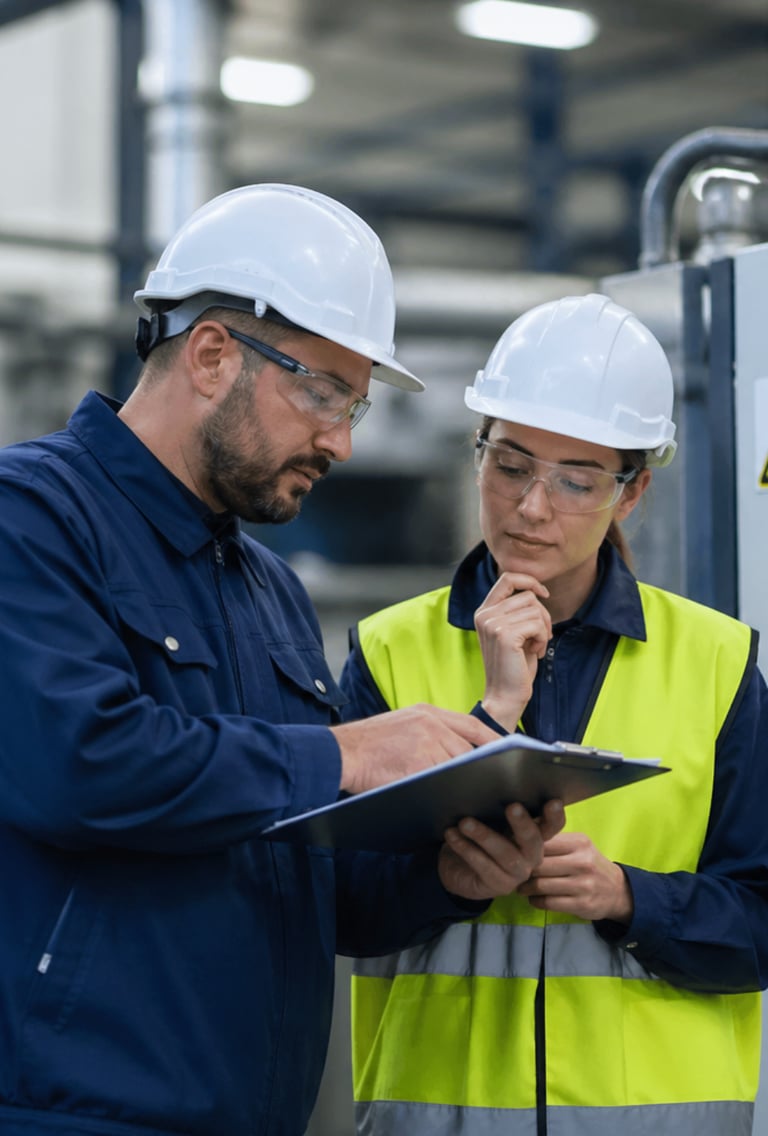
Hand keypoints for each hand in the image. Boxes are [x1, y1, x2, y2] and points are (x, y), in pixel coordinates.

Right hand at [332, 704, 498, 795]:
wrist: (339, 753)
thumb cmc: (365, 744)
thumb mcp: (401, 725)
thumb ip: (428, 733)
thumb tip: (452, 753)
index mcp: (428, 712)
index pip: (472, 725)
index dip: (492, 740)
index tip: (508, 752)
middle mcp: (431, 723)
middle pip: (470, 748)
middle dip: (480, 767)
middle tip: (493, 784)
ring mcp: (426, 744)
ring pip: (459, 766)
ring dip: (466, 783)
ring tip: (474, 798)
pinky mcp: (419, 765)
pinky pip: (444, 782)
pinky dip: (449, 792)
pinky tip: (452, 803)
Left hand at [438, 799, 564, 900]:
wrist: (456, 865)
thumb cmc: (478, 835)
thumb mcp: (489, 817)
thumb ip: (497, 806)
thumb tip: (492, 783)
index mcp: (534, 835)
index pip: (551, 826)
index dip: (554, 816)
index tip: (553, 802)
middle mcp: (531, 855)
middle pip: (534, 841)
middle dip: (523, 824)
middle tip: (512, 807)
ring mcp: (517, 873)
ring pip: (506, 854)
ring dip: (484, 836)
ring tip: (464, 822)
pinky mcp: (499, 886)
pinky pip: (484, 867)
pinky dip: (467, 850)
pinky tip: (452, 836)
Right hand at [474, 572, 551, 730]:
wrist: (505, 696)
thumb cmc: (514, 667)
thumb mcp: (513, 632)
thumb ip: (517, 611)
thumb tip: (536, 591)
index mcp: (484, 611)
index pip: (507, 578)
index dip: (529, 581)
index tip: (543, 594)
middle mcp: (485, 614)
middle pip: (528, 596)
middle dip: (542, 616)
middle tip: (540, 638)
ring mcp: (492, 623)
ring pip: (535, 609)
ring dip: (543, 629)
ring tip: (534, 647)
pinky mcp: (504, 634)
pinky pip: (537, 624)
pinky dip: (543, 639)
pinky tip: (534, 653)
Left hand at [517, 831, 632, 922]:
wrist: (617, 890)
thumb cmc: (589, 864)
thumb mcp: (578, 846)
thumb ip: (554, 841)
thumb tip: (519, 834)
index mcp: (579, 843)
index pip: (543, 842)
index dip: (524, 848)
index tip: (514, 852)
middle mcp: (582, 862)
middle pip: (539, 865)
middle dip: (522, 870)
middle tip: (513, 872)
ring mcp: (583, 885)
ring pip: (541, 885)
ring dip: (526, 888)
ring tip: (521, 886)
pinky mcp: (582, 904)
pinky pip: (548, 903)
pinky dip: (535, 901)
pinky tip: (533, 898)